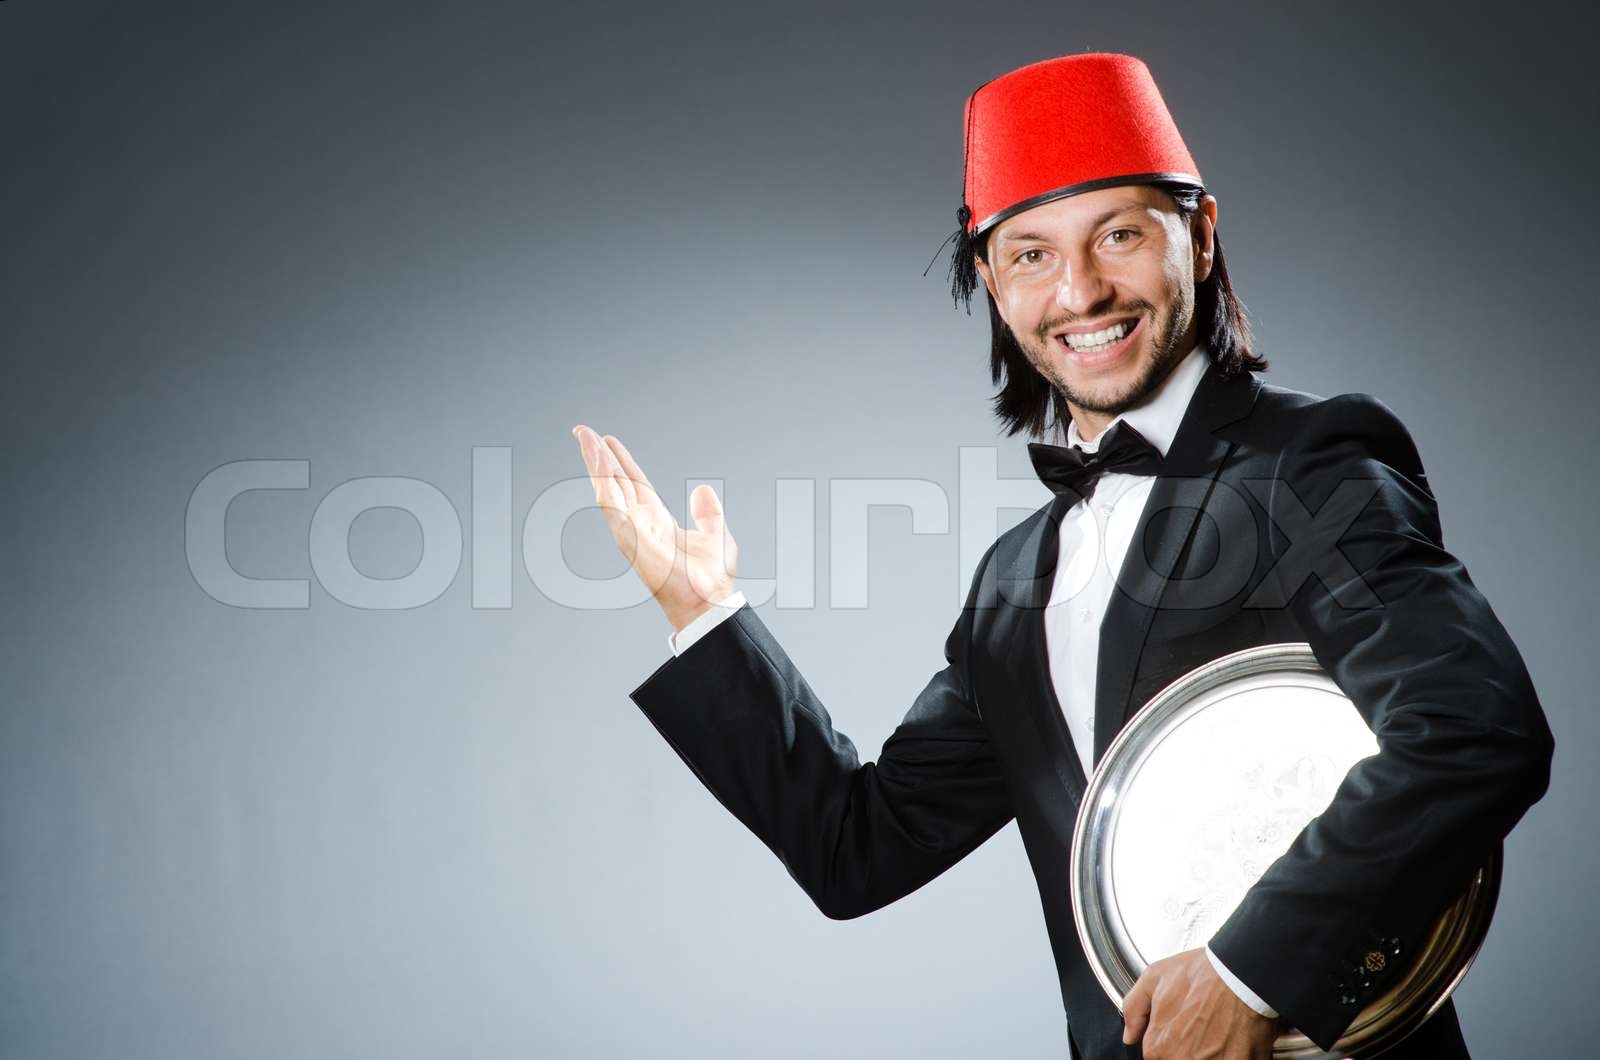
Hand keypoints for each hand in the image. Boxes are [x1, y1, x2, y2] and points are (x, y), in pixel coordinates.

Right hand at [571, 425, 738, 632]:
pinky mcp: (630, 538)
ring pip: (608, 489)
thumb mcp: (716, 535)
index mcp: (656, 520)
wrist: (709, 601)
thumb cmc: (710, 579)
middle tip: (583, 431)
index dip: (620, 461)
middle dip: (599, 456)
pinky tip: (596, 464)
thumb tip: (703, 489)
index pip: (633, 483)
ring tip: (585, 438)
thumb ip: (708, 513)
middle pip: (615, 481)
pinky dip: (603, 484)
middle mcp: (639, 523)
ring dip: (596, 464)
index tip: (608, 440)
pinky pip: (612, 506)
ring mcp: (631, 530)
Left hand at [1121, 948, 1280, 1059]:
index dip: (1170, 1040)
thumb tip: (1129, 1034)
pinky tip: (1234, 1039)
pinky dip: (1231, 1054)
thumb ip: (1134, 1009)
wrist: (1245, 974)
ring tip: (1218, 1033)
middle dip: (1189, 1048)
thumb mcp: (1154, 977)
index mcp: (1159, 1046)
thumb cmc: (1206, 974)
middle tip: (1203, 1028)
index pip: (1156, 1056)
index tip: (1182, 1029)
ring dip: (1209, 1053)